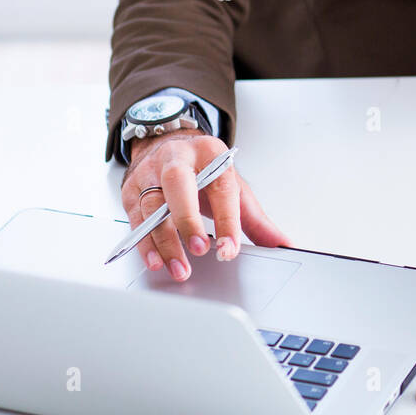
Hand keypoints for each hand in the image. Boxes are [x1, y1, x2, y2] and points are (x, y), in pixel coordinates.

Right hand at [120, 130, 288, 280]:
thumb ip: (256, 219)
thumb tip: (284, 244)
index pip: (221, 186)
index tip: (229, 249)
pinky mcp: (131, 190)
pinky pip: (135, 218)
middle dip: (188, 219)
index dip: (227, 220)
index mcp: (211, 153)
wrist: (168, 146)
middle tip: (200, 250)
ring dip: (165, 242)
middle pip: (178, 184)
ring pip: (152, 205)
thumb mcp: (233, 187)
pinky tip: (156, 261)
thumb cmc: (204, 171)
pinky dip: (144, 243)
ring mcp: (150, 172)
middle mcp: (177, 158)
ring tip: (181, 268)